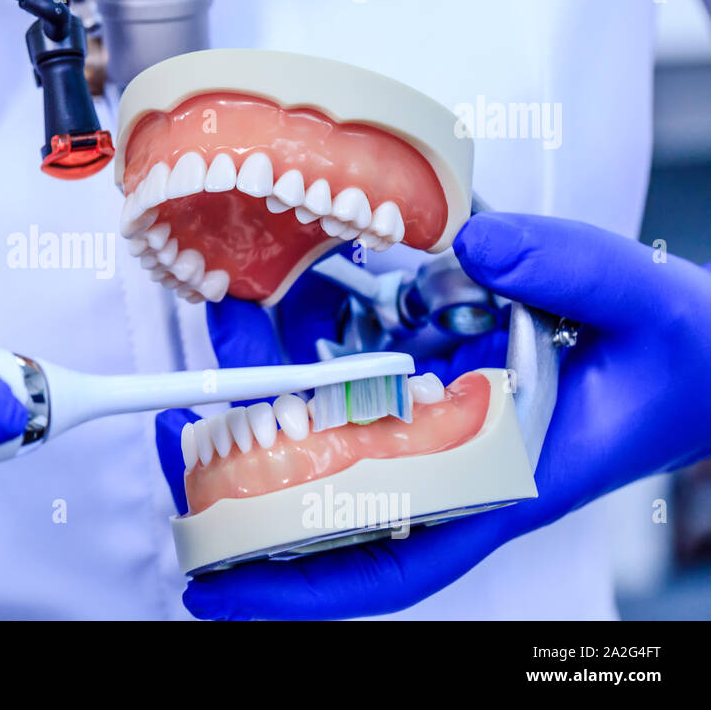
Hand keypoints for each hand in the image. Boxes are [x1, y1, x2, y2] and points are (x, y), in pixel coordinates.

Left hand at [155, 212, 710, 618]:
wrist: (702, 353)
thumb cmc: (683, 356)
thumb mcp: (644, 304)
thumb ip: (571, 267)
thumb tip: (476, 243)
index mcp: (496, 480)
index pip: (386, 561)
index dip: (294, 587)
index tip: (212, 589)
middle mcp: (453, 465)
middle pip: (326, 495)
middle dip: (242, 476)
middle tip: (175, 434)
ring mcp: (440, 425)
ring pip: (330, 428)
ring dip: (268, 389)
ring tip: (221, 328)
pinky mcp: (441, 383)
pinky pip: (360, 375)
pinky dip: (317, 344)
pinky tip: (288, 298)